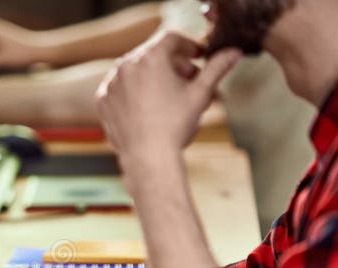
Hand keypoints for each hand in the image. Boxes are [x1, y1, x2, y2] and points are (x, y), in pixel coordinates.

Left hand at [96, 32, 240, 166]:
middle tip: (188, 79)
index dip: (188, 46)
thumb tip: (234, 52)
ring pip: (135, 71)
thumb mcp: (201, 94)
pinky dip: (134, 92)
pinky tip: (148, 106)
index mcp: (150, 57)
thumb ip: (217, 68)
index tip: (198, 57)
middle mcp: (126, 65)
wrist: (148, 158)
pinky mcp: (103, 100)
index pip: (172, 39)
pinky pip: (121, 88)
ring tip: (169, 95)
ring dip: (153, 76)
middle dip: (172, 63)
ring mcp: (112, 83)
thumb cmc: (176, 126)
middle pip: (152, 54)